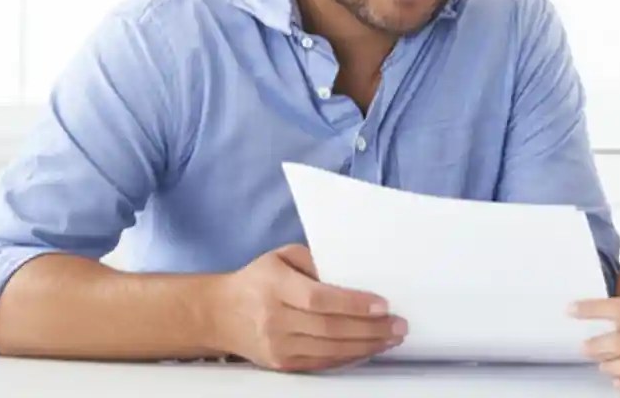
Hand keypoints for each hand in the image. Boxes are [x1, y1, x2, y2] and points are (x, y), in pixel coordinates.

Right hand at [208, 244, 404, 371]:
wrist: (220, 314)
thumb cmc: (258, 280)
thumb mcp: (282, 256)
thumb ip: (316, 259)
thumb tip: (353, 271)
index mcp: (275, 286)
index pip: (319, 299)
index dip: (353, 303)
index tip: (383, 304)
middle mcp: (275, 319)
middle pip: (330, 329)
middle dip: (370, 329)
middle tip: (399, 325)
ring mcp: (278, 346)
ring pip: (330, 351)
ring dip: (366, 346)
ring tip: (392, 338)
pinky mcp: (282, 364)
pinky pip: (322, 364)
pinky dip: (349, 358)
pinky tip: (368, 349)